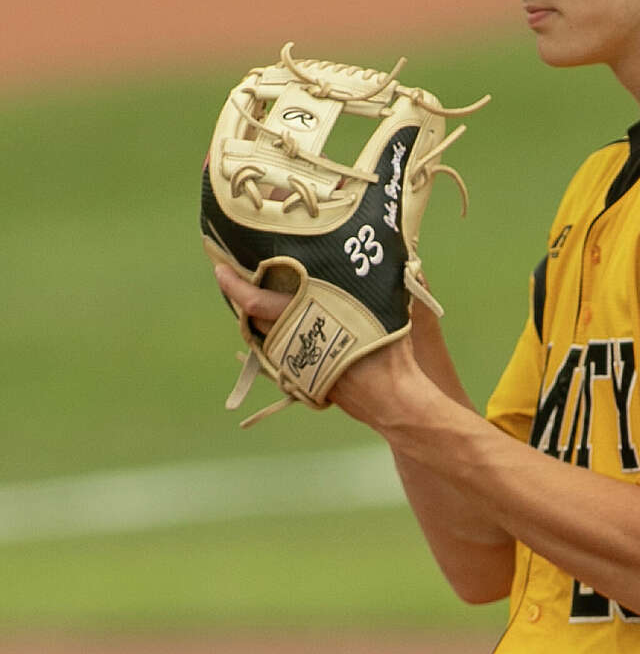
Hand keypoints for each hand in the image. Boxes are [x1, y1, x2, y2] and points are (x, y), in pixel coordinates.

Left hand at [211, 261, 423, 426]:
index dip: (234, 285)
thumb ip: (387, 277)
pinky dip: (271, 334)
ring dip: (254, 316)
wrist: (390, 398)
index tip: (219, 269)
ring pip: (262, 334)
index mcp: (309, 315)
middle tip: (231, 275)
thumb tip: (405, 255)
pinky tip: (278, 323)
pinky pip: (276, 350)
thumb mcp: (389, 305)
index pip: (256, 300)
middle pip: (253, 315)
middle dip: (239, 296)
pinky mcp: (300, 376)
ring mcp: (295, 359)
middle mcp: (294, 338)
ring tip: (252, 294)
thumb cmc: (391, 350)